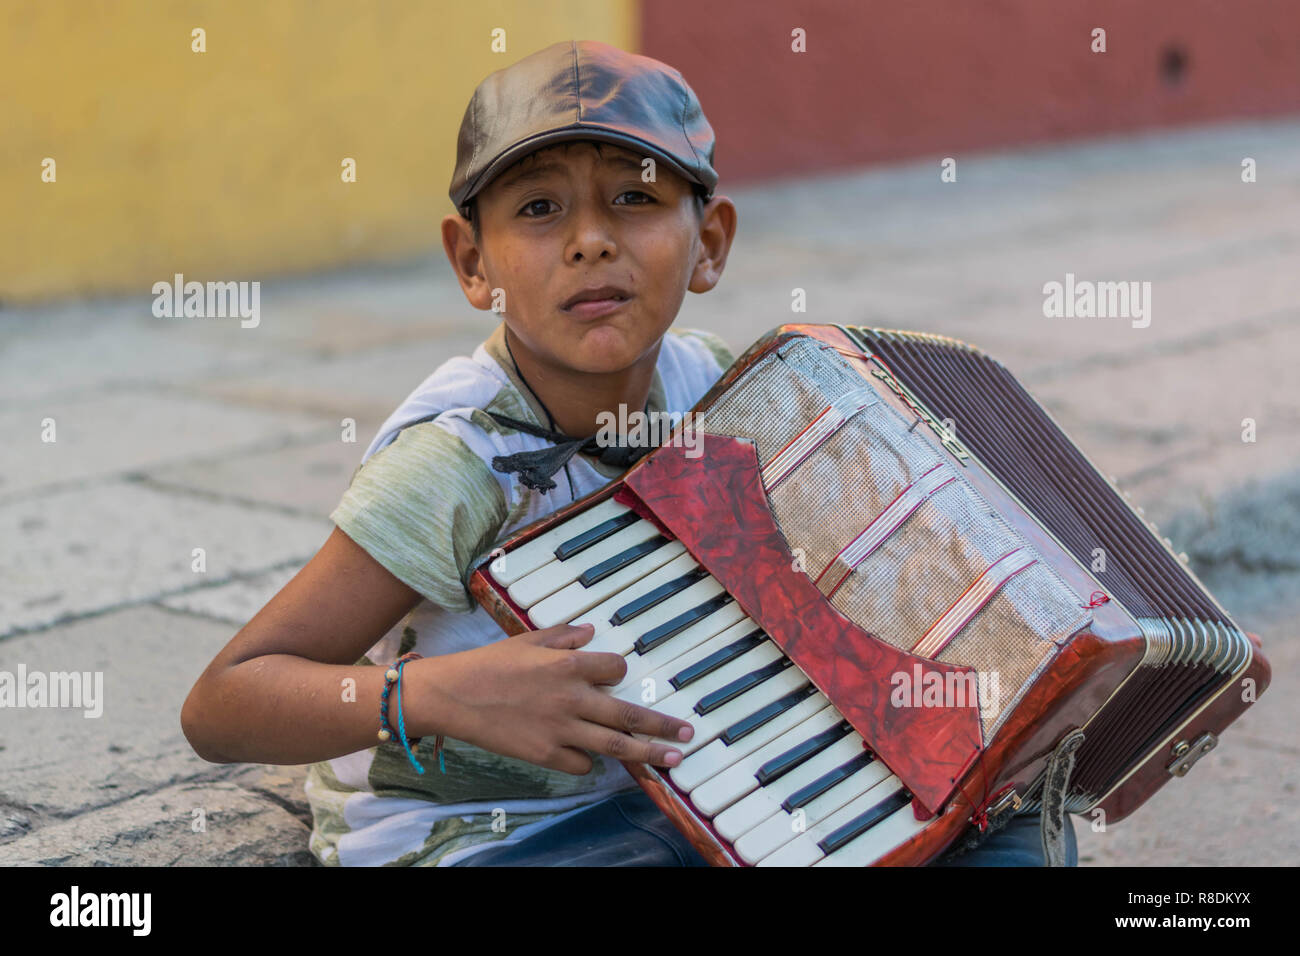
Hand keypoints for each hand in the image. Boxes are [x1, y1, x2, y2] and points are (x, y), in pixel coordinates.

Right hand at [411, 623, 694, 774]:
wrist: (453, 695)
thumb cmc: (489, 664)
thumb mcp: (527, 640)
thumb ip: (563, 636)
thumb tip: (591, 631)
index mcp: (569, 664)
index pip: (618, 668)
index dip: (619, 672)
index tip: (616, 676)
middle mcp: (573, 698)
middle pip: (630, 714)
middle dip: (664, 724)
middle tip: (689, 733)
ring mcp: (561, 729)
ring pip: (617, 745)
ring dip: (649, 753)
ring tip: (672, 759)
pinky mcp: (545, 754)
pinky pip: (582, 762)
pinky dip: (589, 760)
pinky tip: (588, 756)